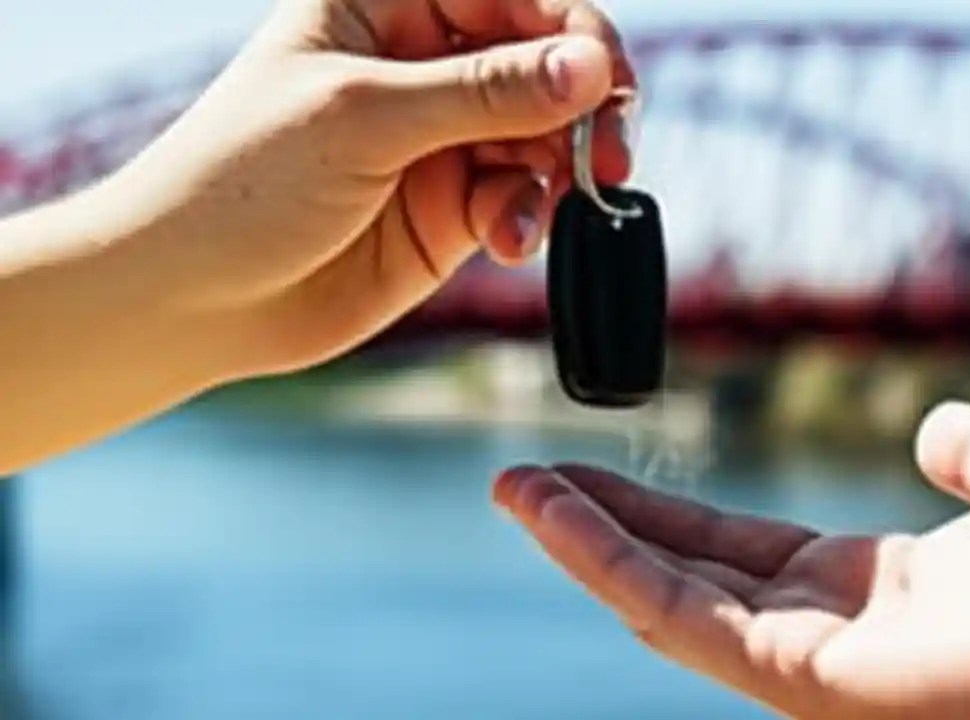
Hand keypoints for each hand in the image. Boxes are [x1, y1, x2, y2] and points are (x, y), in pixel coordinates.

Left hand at [0, 0, 631, 471]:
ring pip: (545, 136)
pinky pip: (522, 198)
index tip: (601, 79)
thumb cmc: (244, 184)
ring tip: (537, 214)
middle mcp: (422, 64)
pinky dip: (530, 218)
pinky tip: (509, 242)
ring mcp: (440, 138)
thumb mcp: (366, 118)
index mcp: (386, 4)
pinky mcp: (451, 208)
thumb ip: (485, 93)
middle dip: (584, 107)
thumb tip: (590, 68)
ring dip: (559, 173)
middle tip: (612, 155)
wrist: (194, 299)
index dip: (569, 30)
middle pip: (544, 63)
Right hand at [494, 402, 969, 719]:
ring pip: (669, 603)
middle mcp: (831, 631)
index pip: (736, 549)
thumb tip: (932, 430)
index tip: (591, 471)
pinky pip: (692, 623)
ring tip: (513, 490)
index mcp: (874, 588)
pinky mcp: (815, 683)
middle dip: (599, 527)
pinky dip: (614, 570)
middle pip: (685, 573)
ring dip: (587, 545)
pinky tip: (560, 520)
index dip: (660, 512)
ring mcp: (817, 664)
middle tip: (517, 479)